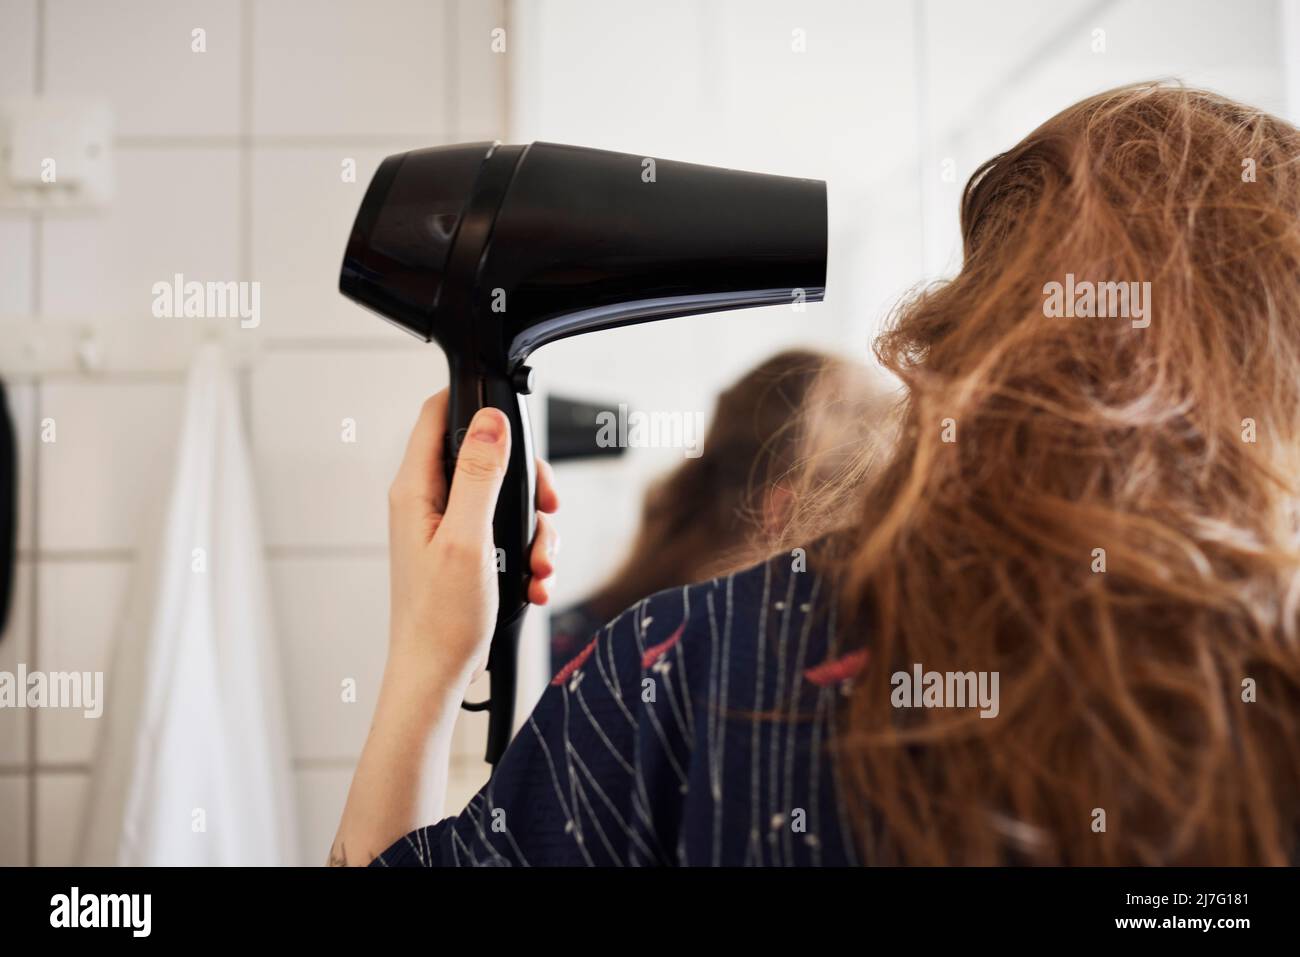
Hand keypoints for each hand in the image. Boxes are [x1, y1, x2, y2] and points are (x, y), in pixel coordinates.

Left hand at [386, 390, 559, 691]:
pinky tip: (533, 584)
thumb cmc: (440, 619)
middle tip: (546, 509)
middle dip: (527, 484)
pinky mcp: (464, 550)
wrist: (435, 675)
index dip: (477, 405)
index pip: (438, 413)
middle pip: (486, 455)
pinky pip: (505, 533)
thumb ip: (479, 476)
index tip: (515, 425)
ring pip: (504, 498)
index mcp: (417, 489)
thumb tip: (490, 421)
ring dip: (534, 530)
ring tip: (539, 565)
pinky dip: (527, 555)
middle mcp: (428, 501)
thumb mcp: (468, 539)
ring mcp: (447, 526)